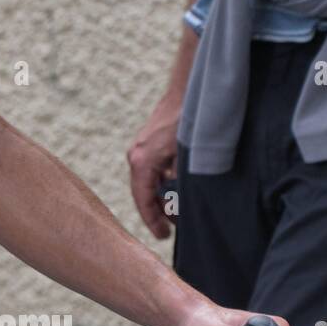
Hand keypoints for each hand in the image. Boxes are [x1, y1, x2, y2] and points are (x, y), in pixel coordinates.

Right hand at [127, 90, 180, 238]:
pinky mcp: (148, 142)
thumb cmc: (190, 120)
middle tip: (174, 228)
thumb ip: (181, 182)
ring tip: (178, 210)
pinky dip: (163, 182)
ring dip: (162, 196)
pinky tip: (178, 187)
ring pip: (149, 181)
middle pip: (143, 192)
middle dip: (158, 211)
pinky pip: (152, 170)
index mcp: (142, 161)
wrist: (190, 88)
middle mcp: (136, 156)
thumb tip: (178, 205)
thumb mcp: (189, 155)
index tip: (163, 237)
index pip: (143, 200)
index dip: (153, 221)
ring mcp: (140, 148)